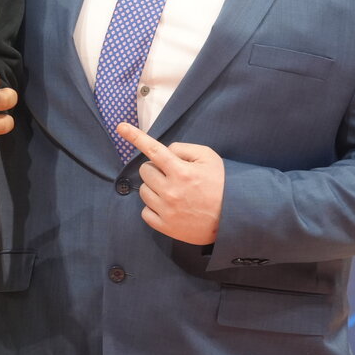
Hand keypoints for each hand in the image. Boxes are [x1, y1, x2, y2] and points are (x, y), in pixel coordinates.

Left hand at [116, 122, 223, 244]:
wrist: (234, 219)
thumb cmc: (222, 185)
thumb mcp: (209, 158)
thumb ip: (184, 149)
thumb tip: (165, 152)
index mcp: (181, 171)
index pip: (153, 150)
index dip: (135, 136)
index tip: (121, 127)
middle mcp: (171, 190)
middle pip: (145, 171)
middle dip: (155, 169)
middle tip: (172, 174)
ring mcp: (167, 210)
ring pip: (143, 191)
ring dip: (153, 187)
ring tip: (172, 191)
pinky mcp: (166, 227)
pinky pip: (145, 212)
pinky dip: (153, 207)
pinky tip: (169, 207)